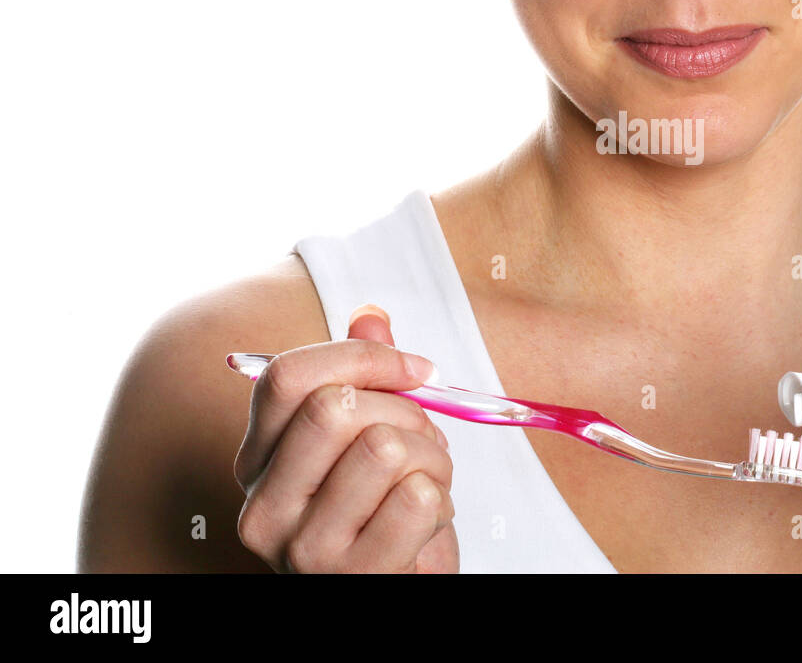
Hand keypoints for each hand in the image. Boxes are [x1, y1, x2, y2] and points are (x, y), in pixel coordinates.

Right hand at [234, 304, 458, 572]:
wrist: (401, 585)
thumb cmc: (383, 509)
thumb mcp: (368, 436)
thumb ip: (363, 375)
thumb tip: (370, 316)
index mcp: (258, 460)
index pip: (288, 377)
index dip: (364, 358)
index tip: (416, 369)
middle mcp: (265, 506)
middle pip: (333, 407)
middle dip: (404, 410)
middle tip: (422, 439)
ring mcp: (303, 548)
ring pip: (385, 447)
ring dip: (432, 458)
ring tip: (426, 482)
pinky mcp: (354, 575)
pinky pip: (418, 497)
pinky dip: (442, 500)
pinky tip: (427, 521)